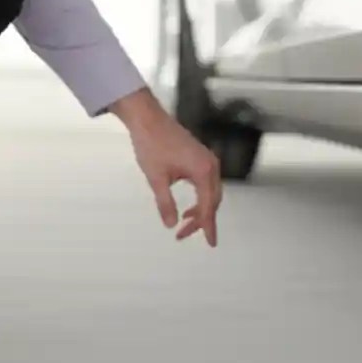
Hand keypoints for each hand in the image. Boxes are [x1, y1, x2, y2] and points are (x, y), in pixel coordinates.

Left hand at [111, 89, 222, 246]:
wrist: (148, 120)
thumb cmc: (152, 145)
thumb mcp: (156, 179)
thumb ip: (165, 204)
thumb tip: (171, 224)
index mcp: (203, 171)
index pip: (209, 206)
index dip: (208, 226)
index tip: (211, 243)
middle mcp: (210, 165)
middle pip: (213, 200)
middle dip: (201, 220)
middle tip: (184, 235)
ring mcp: (207, 160)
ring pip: (210, 193)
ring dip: (200, 210)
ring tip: (185, 224)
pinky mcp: (200, 158)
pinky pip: (206, 184)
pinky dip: (200, 198)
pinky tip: (188, 207)